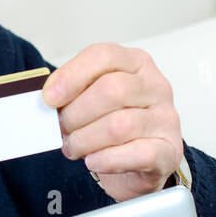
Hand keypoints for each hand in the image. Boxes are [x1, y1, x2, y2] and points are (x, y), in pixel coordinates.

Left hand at [42, 43, 182, 202]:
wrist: (136, 160)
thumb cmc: (107, 122)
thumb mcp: (89, 98)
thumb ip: (70, 93)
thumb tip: (45, 100)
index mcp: (135, 63)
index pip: (103, 55)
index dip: (71, 76)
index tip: (49, 98)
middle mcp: (155, 86)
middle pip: (111, 90)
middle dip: (75, 114)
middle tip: (62, 129)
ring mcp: (166, 118)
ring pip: (119, 125)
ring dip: (85, 140)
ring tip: (74, 147)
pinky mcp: (169, 150)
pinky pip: (137, 154)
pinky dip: (107, 159)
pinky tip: (93, 161)